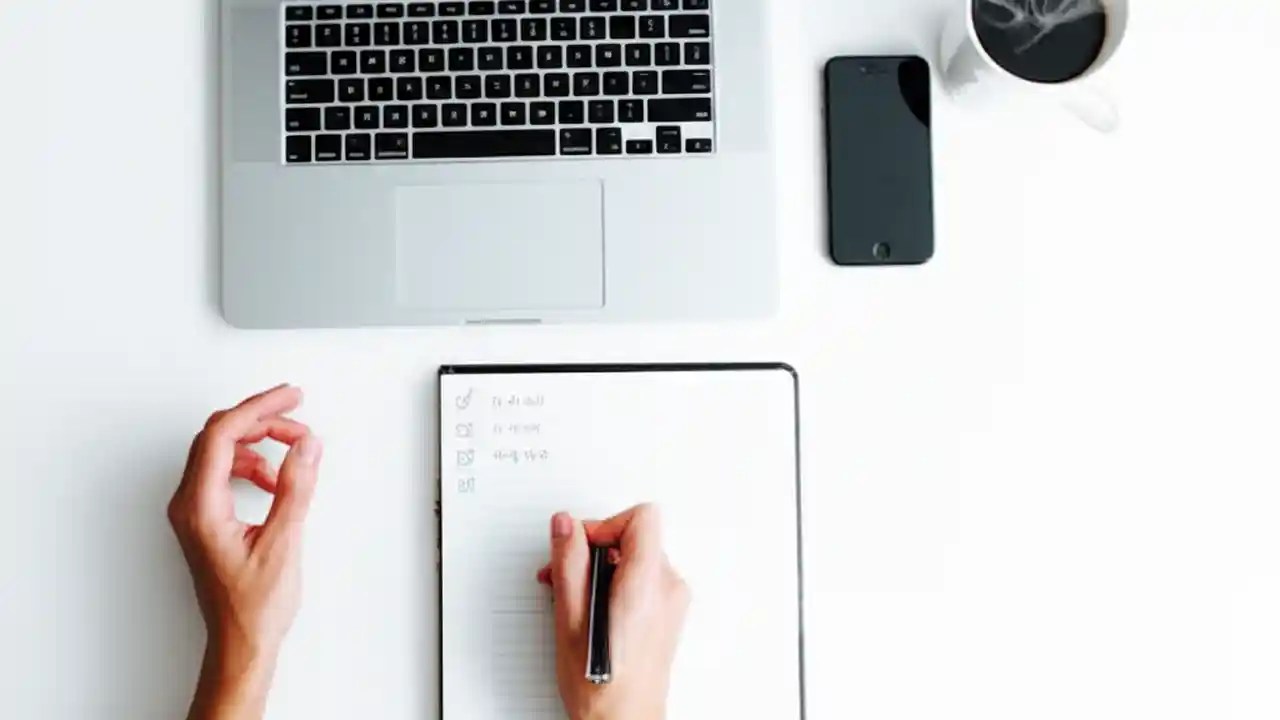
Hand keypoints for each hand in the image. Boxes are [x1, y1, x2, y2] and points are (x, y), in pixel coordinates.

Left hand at [168, 385, 321, 719]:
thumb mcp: (283, 542)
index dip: (258, 408)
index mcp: (200, 506)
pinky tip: (276, 478)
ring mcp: (194, 510)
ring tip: (293, 449)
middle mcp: (189, 504)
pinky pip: (223, 471)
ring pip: (220, 451)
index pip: (221, 435)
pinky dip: (253, 463)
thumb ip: (295, 488)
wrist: (241, 641)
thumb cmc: (253, 606)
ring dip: (259, 442)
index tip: (289, 398)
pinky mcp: (205, 517)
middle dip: (260, 420)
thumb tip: (305, 445)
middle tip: (296, 413)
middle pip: (217, 436)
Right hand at [539, 505, 689, 719]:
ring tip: (576, 598)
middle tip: (566, 574)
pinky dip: (617, 584)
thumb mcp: (569, 617)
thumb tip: (566, 525)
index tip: (580, 546)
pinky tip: (595, 610)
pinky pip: (644, 580)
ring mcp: (672, 601)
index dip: (605, 524)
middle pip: (635, 537)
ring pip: (637, 558)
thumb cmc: (600, 684)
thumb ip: (568, 562)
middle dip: (595, 550)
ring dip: (603, 569)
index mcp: (646, 584)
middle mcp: (667, 588)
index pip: (642, 517)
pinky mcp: (668, 614)